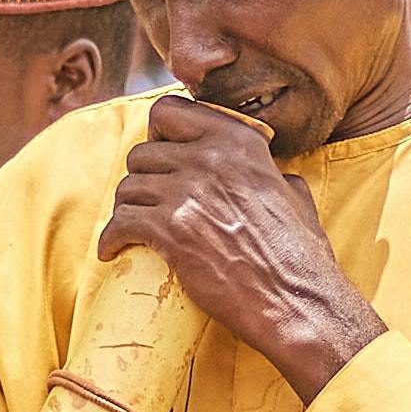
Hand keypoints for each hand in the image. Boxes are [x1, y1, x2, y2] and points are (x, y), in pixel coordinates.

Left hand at [102, 98, 378, 396]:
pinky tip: (112, 251)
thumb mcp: (296, 198)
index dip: (157, 134)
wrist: (296, 301)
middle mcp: (211, 158)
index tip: (161, 157)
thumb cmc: (300, 258)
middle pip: (141, 154)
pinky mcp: (171, 231)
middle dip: (140, 180)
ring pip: (127, 188)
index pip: (169, 110)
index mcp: (239, 142)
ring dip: (126, 210)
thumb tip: (281, 177)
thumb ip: (278, 177)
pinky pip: (120, 223)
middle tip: (147, 204)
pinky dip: (110, 239)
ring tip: (132, 229)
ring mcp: (189, 193)